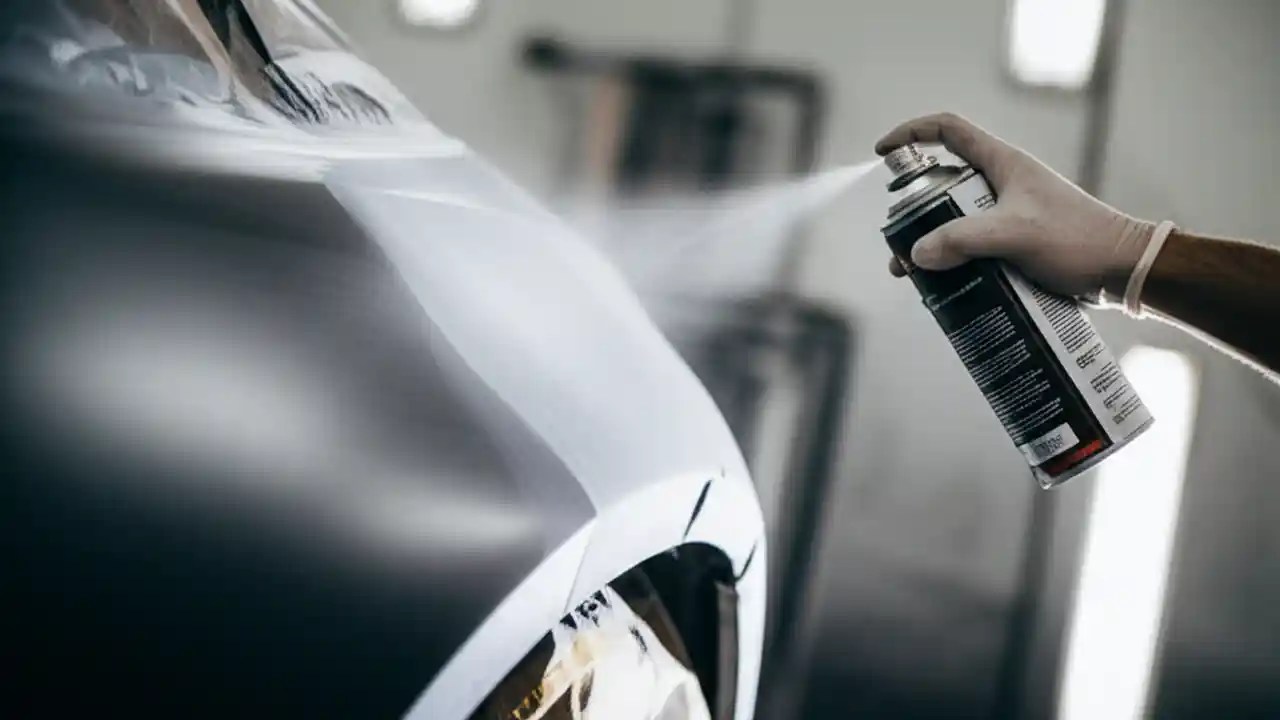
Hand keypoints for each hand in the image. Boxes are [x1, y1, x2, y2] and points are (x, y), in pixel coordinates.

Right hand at [876, 113, 1153, 299]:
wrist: (1121, 268)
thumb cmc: (1076, 239)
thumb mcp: (1014, 234)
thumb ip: (962, 239)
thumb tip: (917, 252)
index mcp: (1002, 164)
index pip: (948, 130)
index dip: (912, 134)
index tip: (883, 152)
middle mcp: (1003, 183)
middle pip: (944, 183)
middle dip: (914, 210)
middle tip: (896, 237)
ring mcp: (1010, 212)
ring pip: (956, 220)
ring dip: (932, 242)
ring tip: (911, 272)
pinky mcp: (1017, 241)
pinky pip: (973, 245)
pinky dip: (954, 261)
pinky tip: (943, 285)